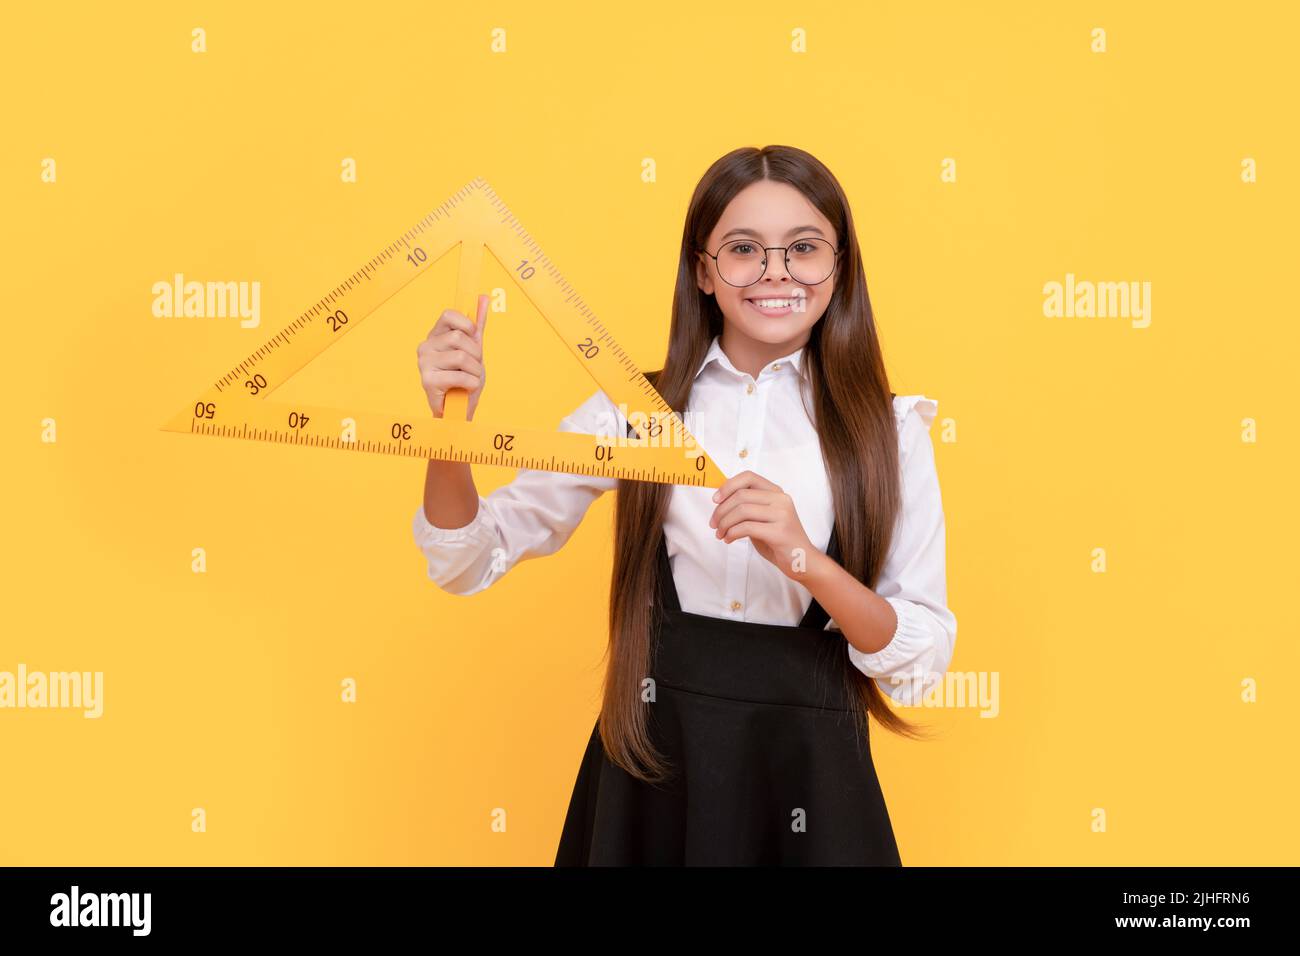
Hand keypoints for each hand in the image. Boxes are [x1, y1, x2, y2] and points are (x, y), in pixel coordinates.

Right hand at [417, 294, 487, 418]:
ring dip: (475, 371)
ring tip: (470, 379)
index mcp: (435, 335)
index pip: (449, 314)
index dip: (467, 325)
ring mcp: (424, 363)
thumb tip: (482, 297)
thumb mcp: (475, 349)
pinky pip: (460, 376)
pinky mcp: (427, 381)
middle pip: (460, 337)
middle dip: (476, 355)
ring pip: (461, 357)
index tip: (473, 338)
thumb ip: (477, 324)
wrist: (459, 409)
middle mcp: (425, 346)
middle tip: (472, 367)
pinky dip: (471, 384)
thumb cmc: (465, 379)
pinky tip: (466, 389)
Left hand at [709, 470, 815, 580]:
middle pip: (741, 495)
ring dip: (724, 523)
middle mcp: (781, 500)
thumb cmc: (779, 541)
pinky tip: (729, 539)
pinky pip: (746, 527)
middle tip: (714, 524)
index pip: (748, 477)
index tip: (715, 499)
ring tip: (720, 533)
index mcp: (777, 493)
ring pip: (742, 510)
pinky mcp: (779, 531)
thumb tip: (721, 499)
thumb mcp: (762, 518)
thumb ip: (748, 507)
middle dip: (721, 510)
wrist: (802, 560)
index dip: (728, 486)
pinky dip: (732, 533)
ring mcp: (782, 515)